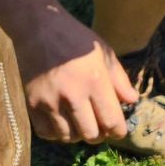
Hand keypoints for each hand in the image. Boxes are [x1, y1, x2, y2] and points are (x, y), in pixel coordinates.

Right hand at [15, 16, 138, 143]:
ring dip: (78, 134)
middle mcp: (72, 94)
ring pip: (69, 137)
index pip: (111, 122)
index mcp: (95, 80)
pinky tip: (62, 121)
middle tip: (99, 125)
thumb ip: (119, 80)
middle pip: (91, 135)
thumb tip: (132, 102)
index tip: (118, 129)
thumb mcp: (104, 53)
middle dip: (99, 134)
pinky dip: (56, 133)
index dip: (118, 131)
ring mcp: (50, 101)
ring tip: (80, 121)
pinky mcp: (32, 104)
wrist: (39, 27)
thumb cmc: (76, 39)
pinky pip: (47, 133)